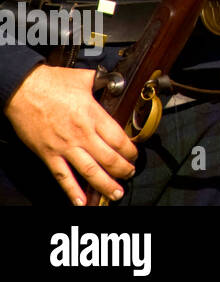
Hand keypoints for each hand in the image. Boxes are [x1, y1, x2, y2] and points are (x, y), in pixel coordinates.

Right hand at [4, 65, 136, 204]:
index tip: (134, 155)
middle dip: (122, 170)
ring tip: (116, 193)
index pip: (118, 139)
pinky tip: (82, 202)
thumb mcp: (85, 78)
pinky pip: (62, 177)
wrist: (23, 89)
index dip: (130, 151)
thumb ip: (104, 82)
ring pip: (89, 171)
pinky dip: (72, 191)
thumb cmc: (52, 82)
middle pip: (108, 158)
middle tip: (129, 174)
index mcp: (93, 115)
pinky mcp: (48, 155)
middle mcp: (81, 134)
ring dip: (105, 185)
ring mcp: (64, 147)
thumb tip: (118, 81)